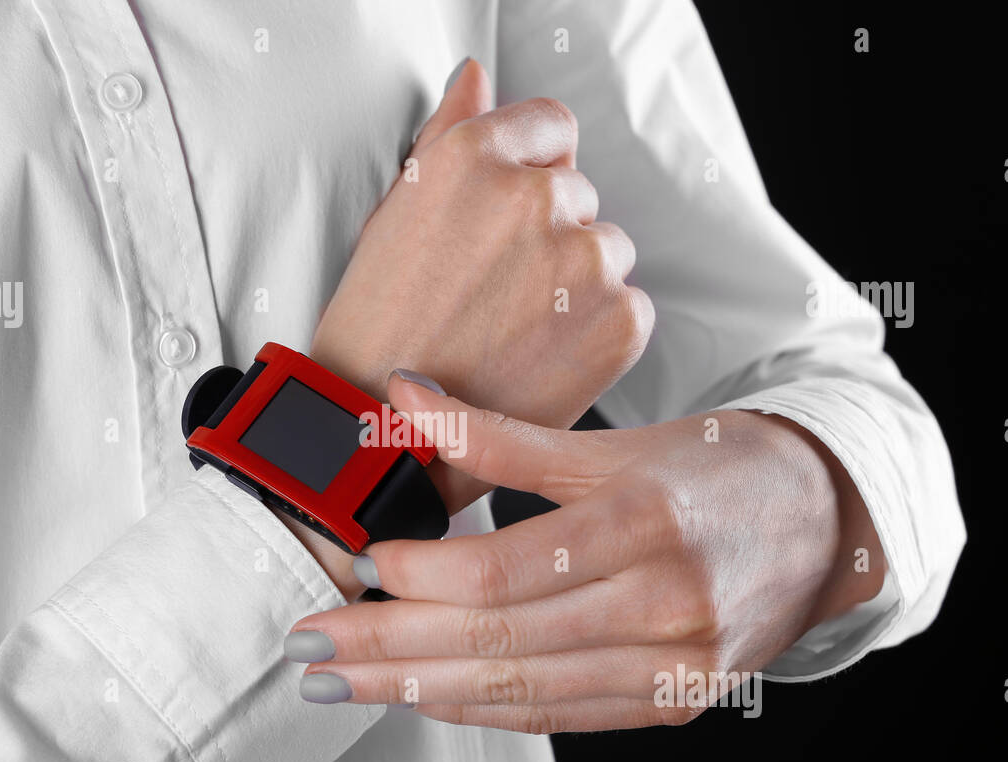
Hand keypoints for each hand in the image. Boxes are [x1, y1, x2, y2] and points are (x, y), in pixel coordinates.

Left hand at [286, 377, 886, 729]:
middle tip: (308, 649)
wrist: (822, 523)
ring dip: (419, 689)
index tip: (357, 566)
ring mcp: (671, 666)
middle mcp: (663, 606)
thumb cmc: (714, 471)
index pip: (506, 571)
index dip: (420, 578)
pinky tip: (424, 697)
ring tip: (343, 682)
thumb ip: (500, 435)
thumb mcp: (612, 443)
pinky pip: (561, 714)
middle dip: (390, 648)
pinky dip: (484, 709)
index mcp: (645, 525)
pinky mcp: (671, 703)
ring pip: (522, 689)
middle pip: (499, 639)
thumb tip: (401, 398)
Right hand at [310, 59, 651, 515]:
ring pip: (607, 251)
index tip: (506, 224)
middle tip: (493, 296)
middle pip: (578, 195)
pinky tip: (540, 360)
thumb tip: (476, 77)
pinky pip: (630, 306)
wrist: (383, 438)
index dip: (530, 175)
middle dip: (547, 238)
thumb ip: (448, 134)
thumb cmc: (377, 330)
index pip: (550, 129)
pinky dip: (597, 334)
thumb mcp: (393, 213)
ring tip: (513, 333)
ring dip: (576, 284)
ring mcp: (582, 258)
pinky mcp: (618, 318)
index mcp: (473, 157)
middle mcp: (534, 197)